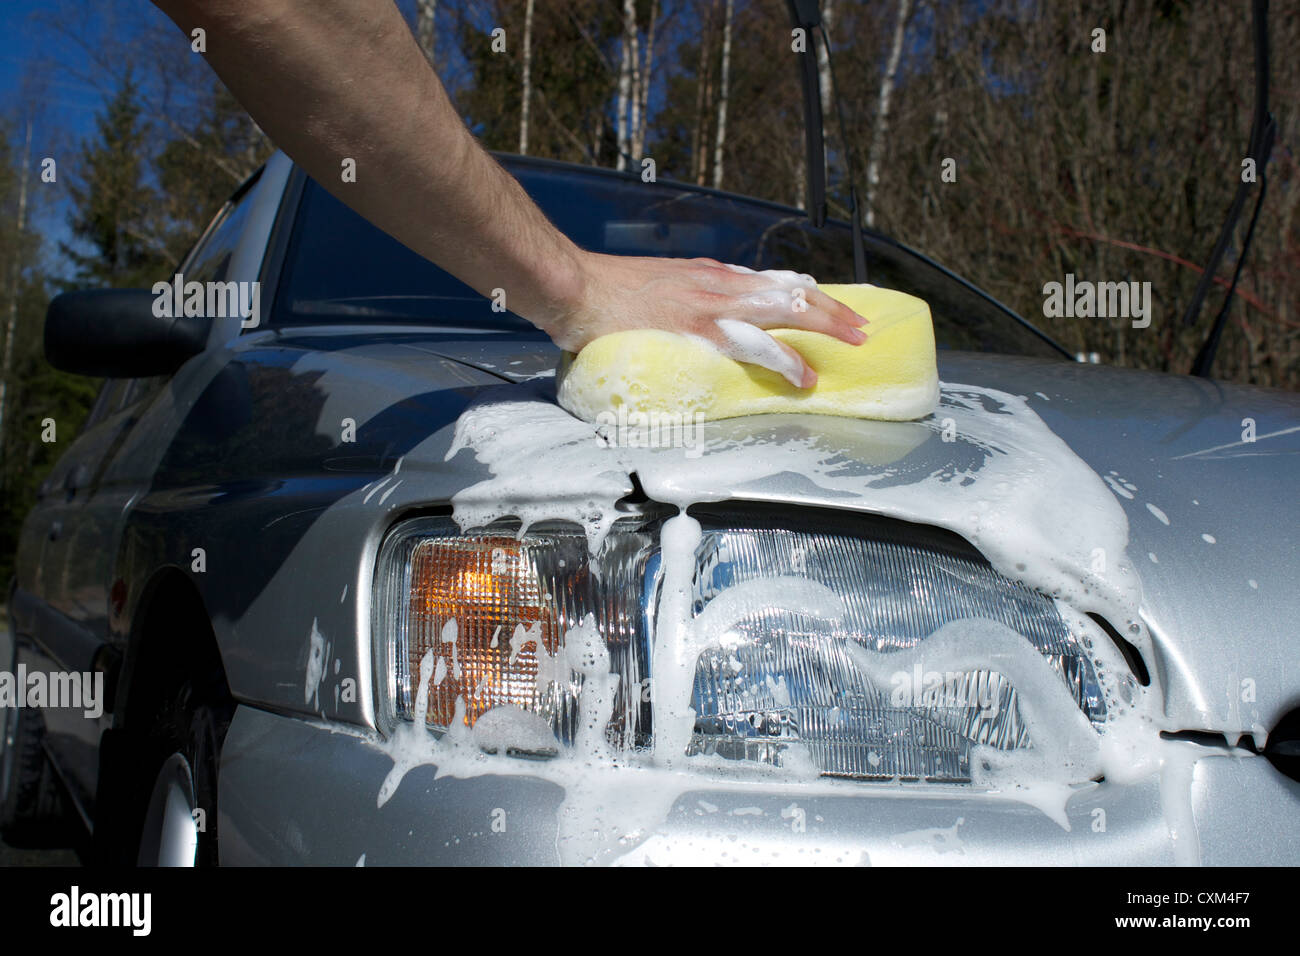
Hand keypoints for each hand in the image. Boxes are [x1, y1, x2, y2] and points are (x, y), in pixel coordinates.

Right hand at [541, 252, 869, 387]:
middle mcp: (718, 286)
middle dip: (831, 310)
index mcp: (710, 276)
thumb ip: (691, 300)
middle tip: (861, 328)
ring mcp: (710, 307)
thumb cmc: (608, 292)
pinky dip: (783, 360)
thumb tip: (710, 320)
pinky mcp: (696, 331)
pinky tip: (802, 374)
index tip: (832, 307)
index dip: (809, 295)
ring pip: (783, 312)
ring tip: (849, 345)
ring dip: (822, 328)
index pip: (773, 281)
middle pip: (790, 292)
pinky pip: (751, 345)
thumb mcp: (662, 287)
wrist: (575, 286)